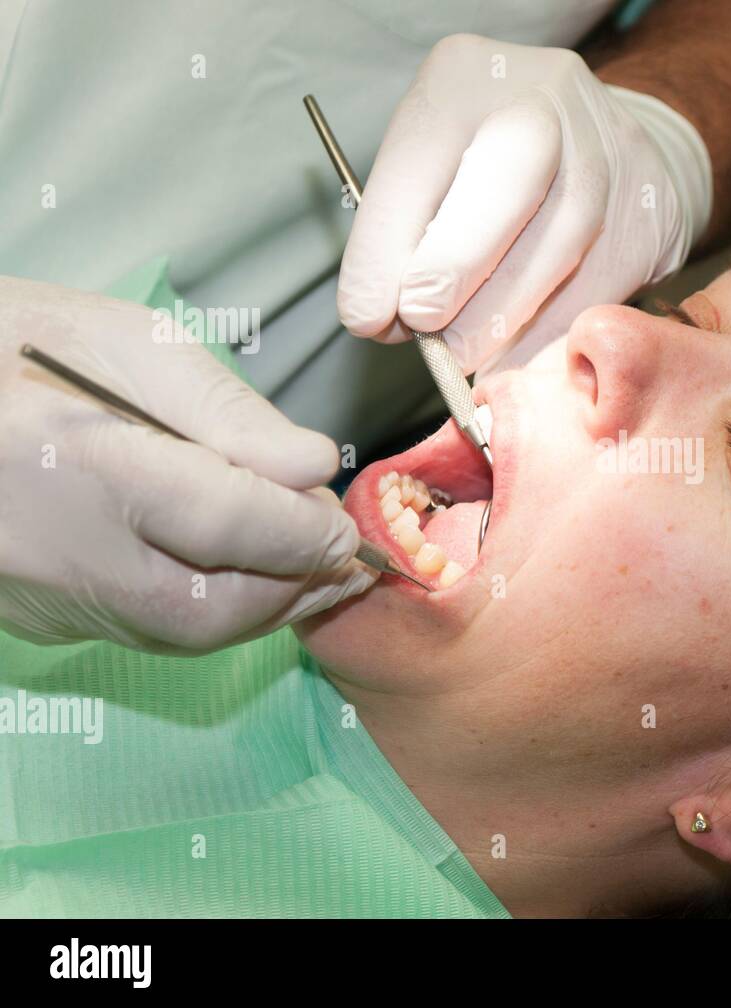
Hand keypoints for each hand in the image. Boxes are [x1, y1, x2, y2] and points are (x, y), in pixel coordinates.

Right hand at [0, 277, 376, 654]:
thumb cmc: (11, 344)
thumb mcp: (121, 340)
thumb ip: (224, 409)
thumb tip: (311, 469)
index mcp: (71, 462)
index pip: (222, 520)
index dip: (301, 530)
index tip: (344, 521)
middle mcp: (49, 550)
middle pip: (210, 605)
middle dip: (295, 585)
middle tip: (344, 554)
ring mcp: (34, 597)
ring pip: (182, 633)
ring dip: (264, 607)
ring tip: (310, 566)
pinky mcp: (33, 618)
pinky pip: (145, 631)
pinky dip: (212, 610)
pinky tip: (243, 575)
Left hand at [337, 33, 711, 374]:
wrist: (598, 142)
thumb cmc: (485, 165)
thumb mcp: (430, 166)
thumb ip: (405, 232)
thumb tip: (387, 321)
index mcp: (468, 76)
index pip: (419, 161)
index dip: (385, 250)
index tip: (366, 318)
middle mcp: (548, 99)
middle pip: (510, 180)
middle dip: (456, 266)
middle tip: (422, 327)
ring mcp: (612, 151)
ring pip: (565, 239)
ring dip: (504, 313)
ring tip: (462, 353)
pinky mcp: (651, 211)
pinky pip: (602, 283)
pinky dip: (551, 331)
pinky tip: (515, 355)